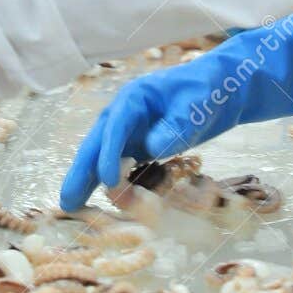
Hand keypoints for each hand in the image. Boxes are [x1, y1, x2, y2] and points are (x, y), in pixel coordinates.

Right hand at [59, 13, 292, 210]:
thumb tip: (151, 149)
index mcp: (134, 97)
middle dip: (81, 171)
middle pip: (97, 142)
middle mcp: (126, 114)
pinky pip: (121, 164)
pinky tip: (101, 199)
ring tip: (72, 206)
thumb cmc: (211, 89)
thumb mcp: (196, 105)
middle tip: (66, 201)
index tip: (108, 179)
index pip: (114, 126)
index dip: (108, 153)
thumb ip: (174, 126)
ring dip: (89, 179)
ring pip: (104, 156)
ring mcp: (132, 129)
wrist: (226, 86)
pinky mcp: (142, 143)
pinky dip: (109, 180)